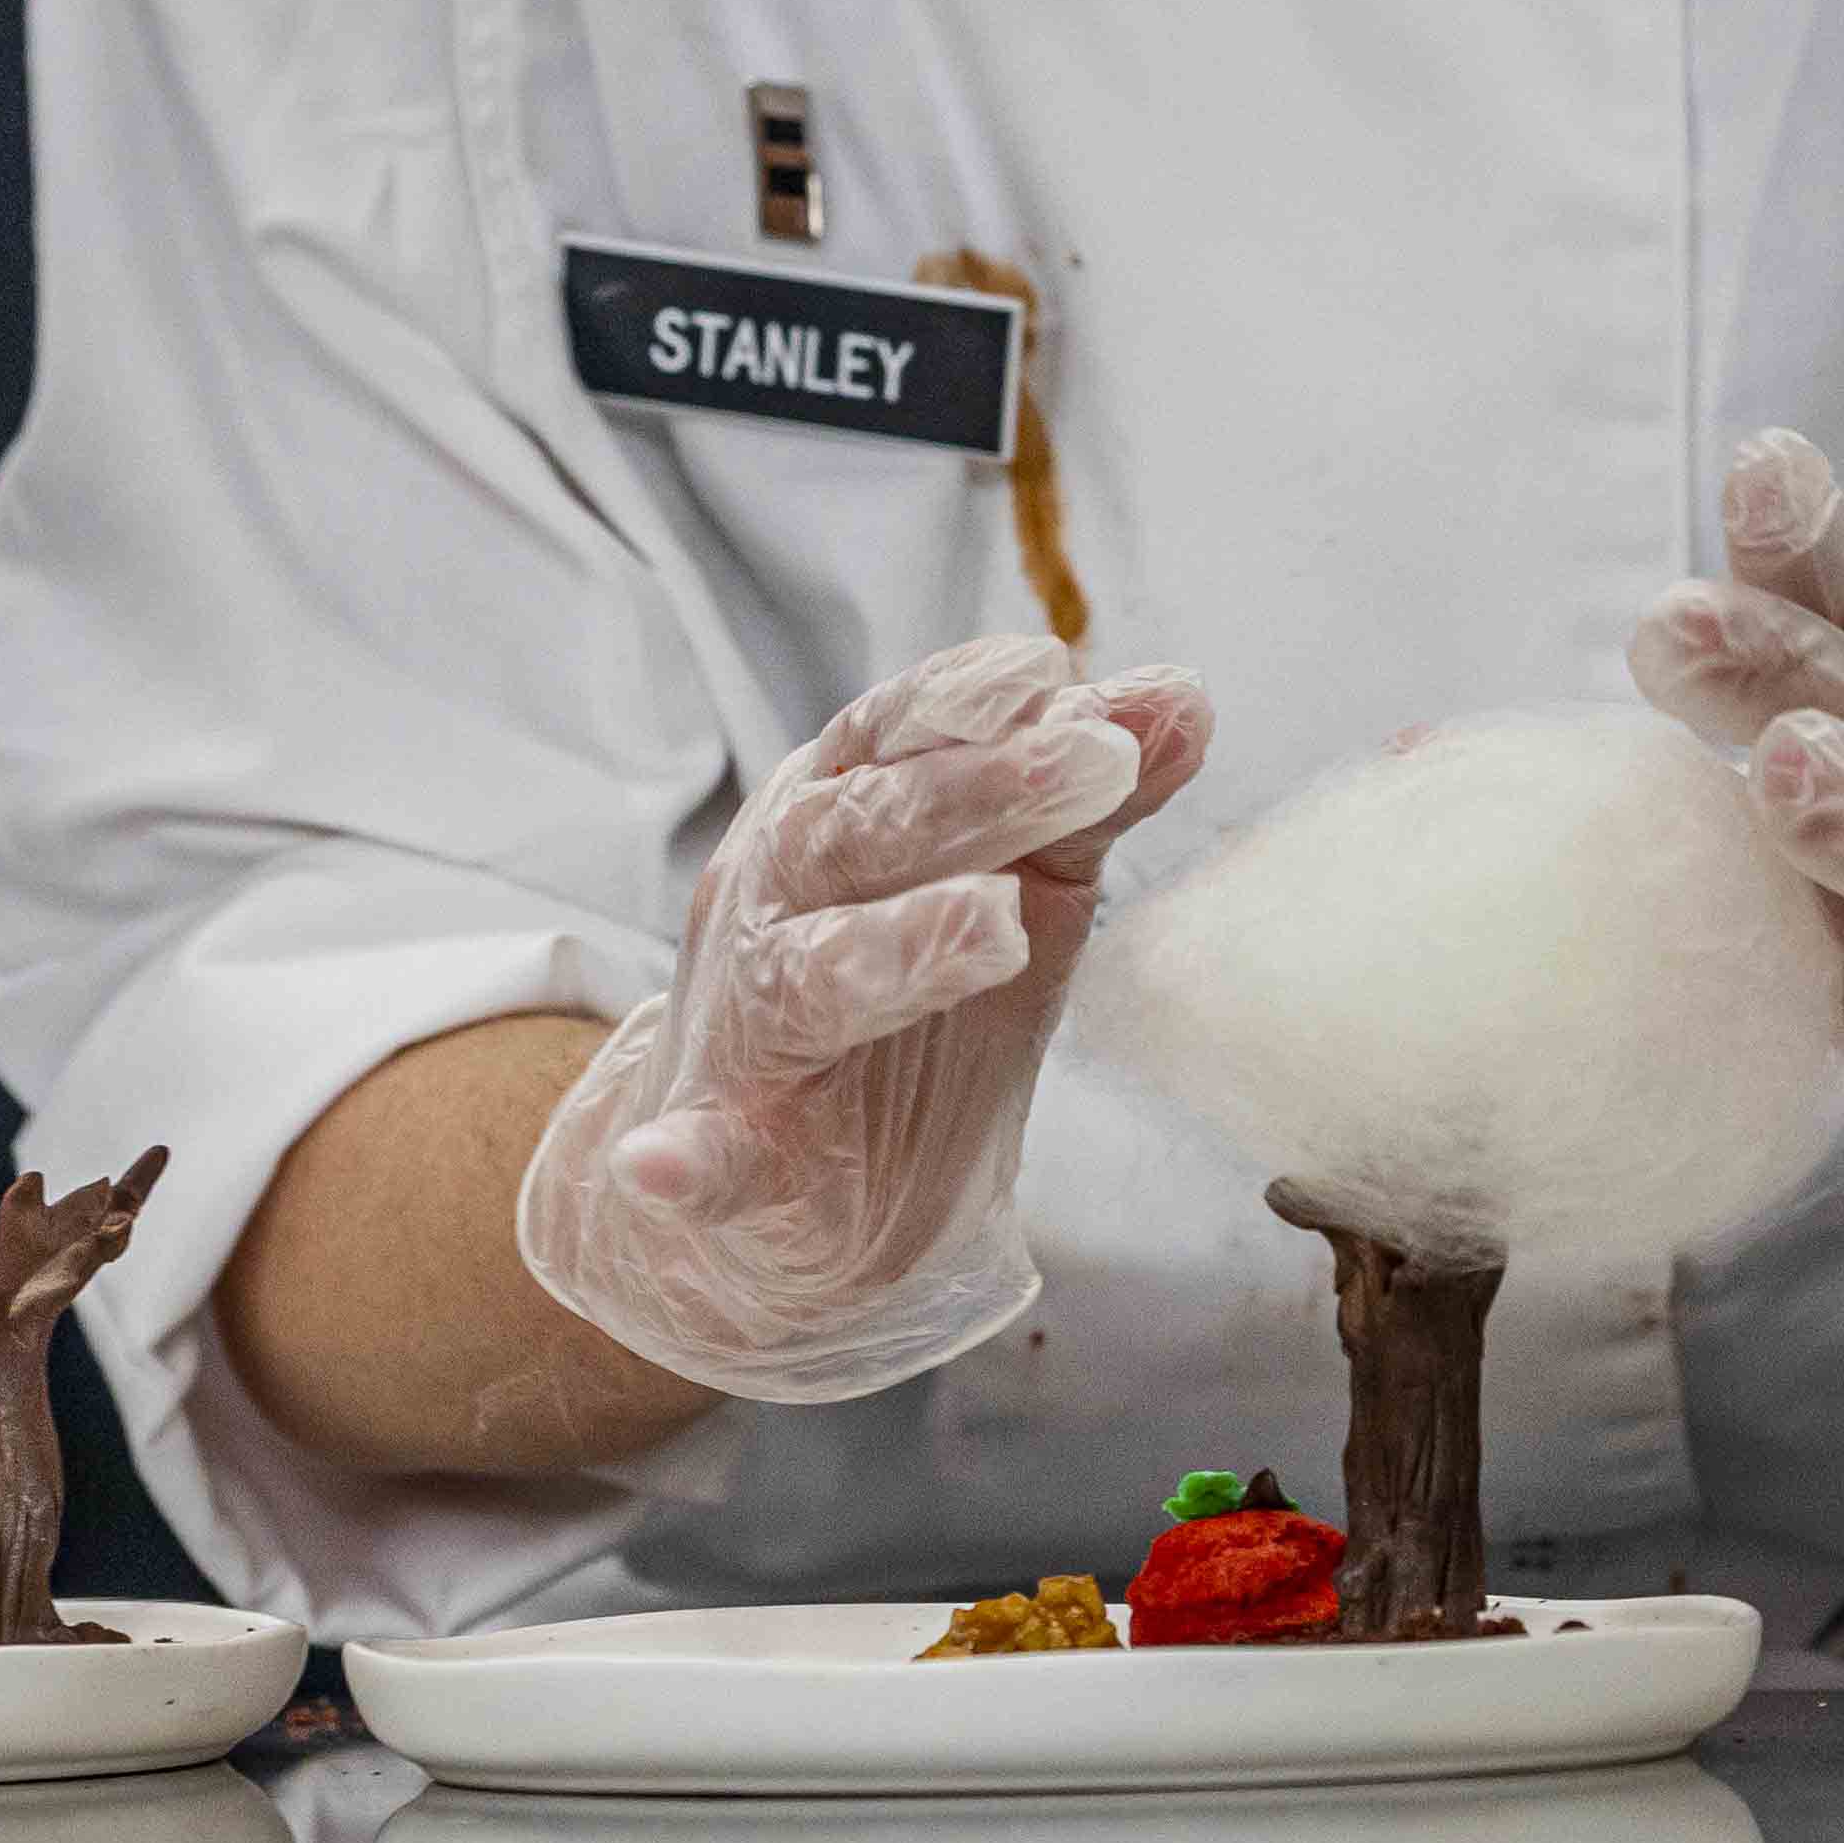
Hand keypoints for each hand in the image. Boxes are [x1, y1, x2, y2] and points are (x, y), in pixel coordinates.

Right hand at [518, 634, 1212, 1399]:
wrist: (773, 1169)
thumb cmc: (900, 998)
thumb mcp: (1008, 887)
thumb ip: (1086, 805)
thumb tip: (1183, 697)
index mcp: (834, 815)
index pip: (891, 735)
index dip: (969, 700)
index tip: (1057, 672)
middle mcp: (778, 900)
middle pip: (861, 830)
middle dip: (977, 791)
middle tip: (1098, 761)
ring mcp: (748, 1027)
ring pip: (807, 977)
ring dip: (896, 947)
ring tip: (994, 924)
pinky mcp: (726, 1156)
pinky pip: (696, 1157)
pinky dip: (676, 1162)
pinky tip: (660, 1168)